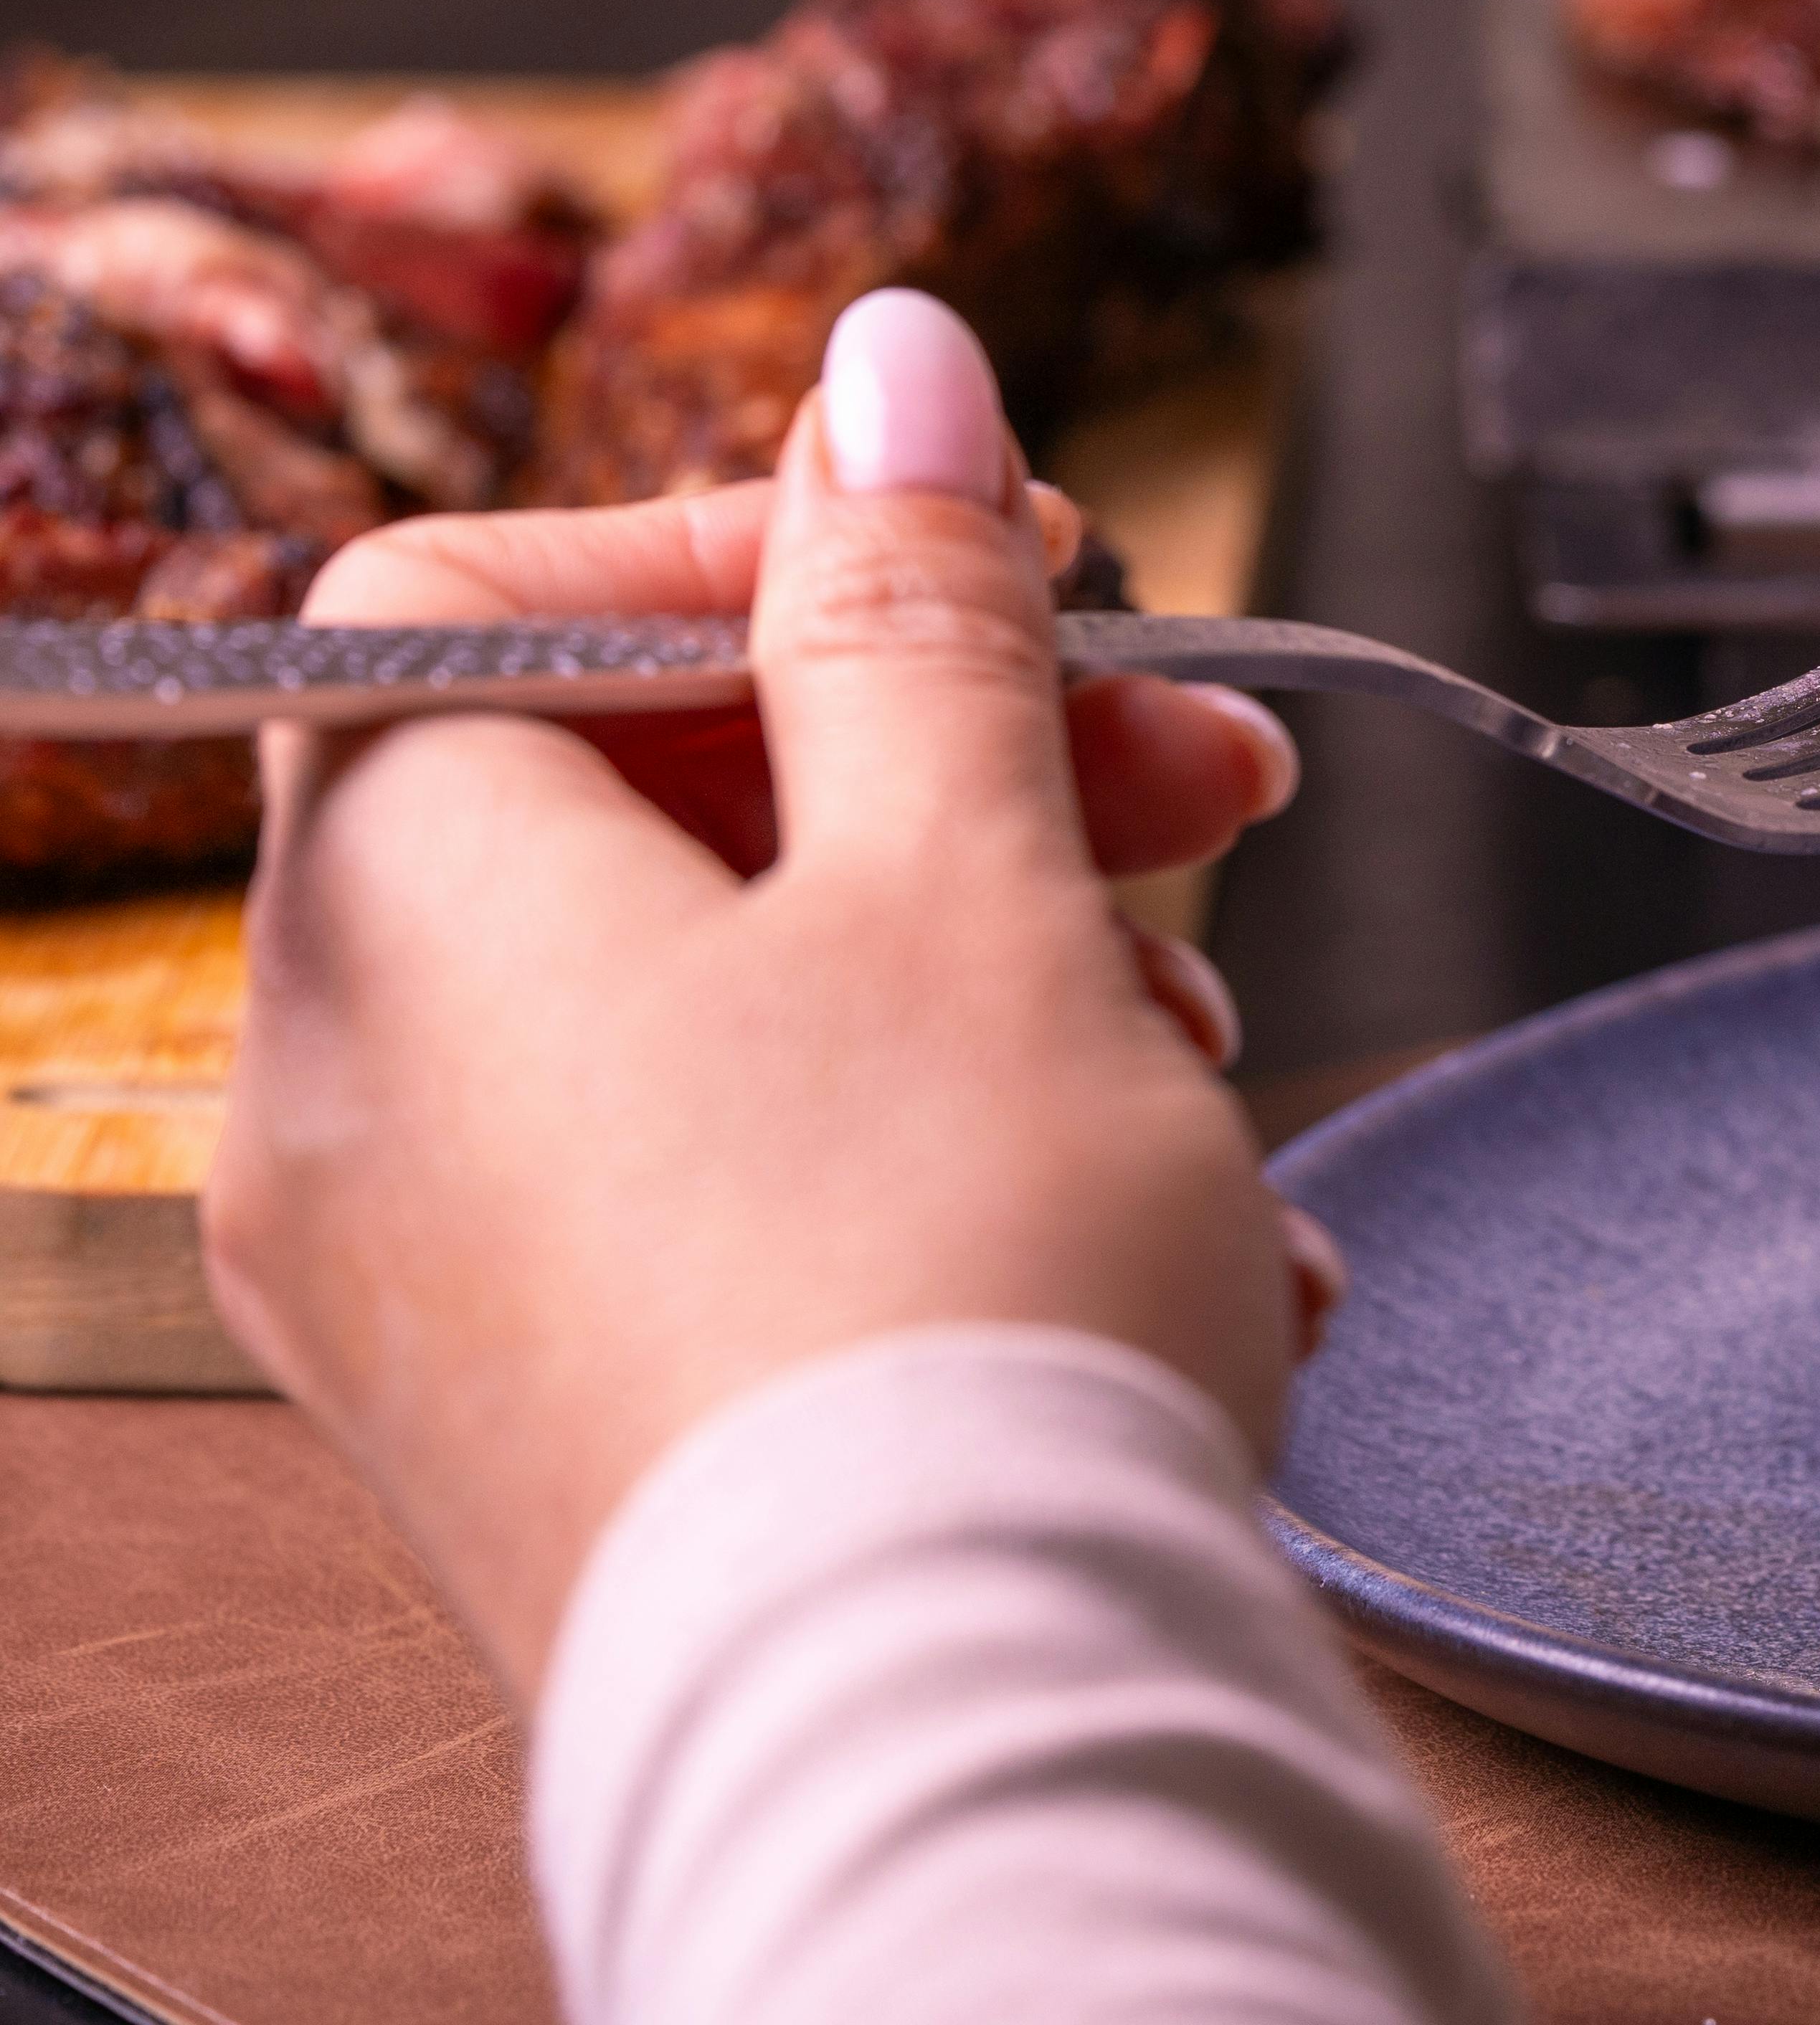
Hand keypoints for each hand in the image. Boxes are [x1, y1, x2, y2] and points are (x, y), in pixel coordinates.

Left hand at [206, 290, 1325, 1696]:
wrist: (956, 1723)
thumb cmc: (944, 1286)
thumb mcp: (972, 868)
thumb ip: (914, 602)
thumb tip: (886, 358)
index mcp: (397, 905)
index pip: (485, 592)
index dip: (743, 541)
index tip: (988, 569)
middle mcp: (357, 1095)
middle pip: (647, 804)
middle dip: (964, 765)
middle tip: (1201, 781)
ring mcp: (443, 1282)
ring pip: (724, 1008)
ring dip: (996, 972)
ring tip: (1198, 1050)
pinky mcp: (564, 1419)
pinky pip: (742, 1199)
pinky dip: (944, 1157)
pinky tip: (1161, 1214)